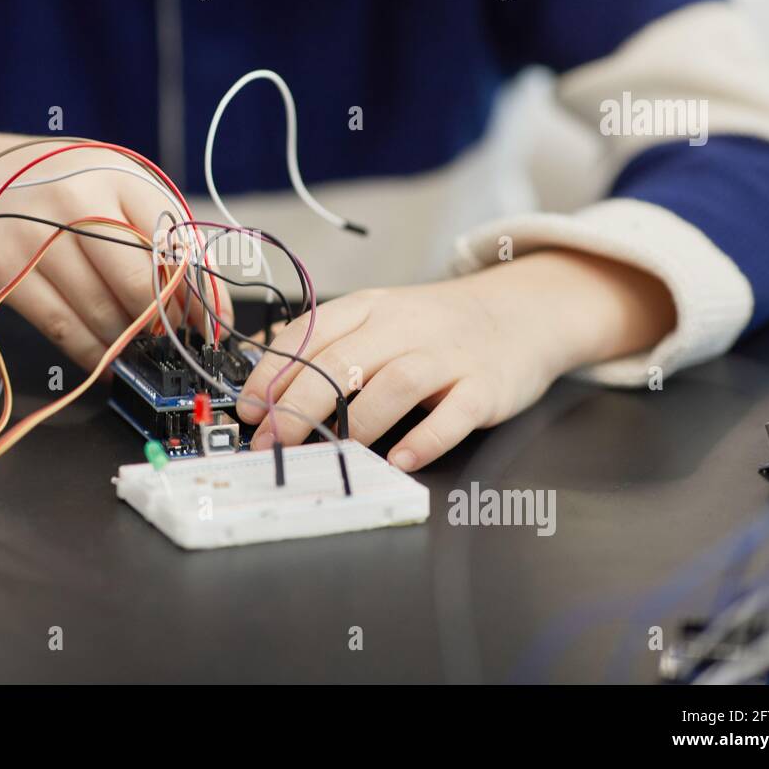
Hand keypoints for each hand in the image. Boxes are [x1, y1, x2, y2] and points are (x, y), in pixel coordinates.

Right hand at [0, 131, 231, 369]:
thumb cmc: (71, 189)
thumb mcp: (122, 190)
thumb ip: (166, 237)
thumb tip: (211, 304)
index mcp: (117, 176)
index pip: (172, 244)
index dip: (198, 294)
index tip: (211, 325)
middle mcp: (74, 200)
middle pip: (137, 283)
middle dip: (163, 323)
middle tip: (173, 340)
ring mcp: (34, 236)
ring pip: (100, 313)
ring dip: (129, 342)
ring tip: (141, 349)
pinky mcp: (4, 271)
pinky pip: (62, 328)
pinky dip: (93, 354)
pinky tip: (109, 359)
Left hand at [237, 250, 674, 469]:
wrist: (521, 312)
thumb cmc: (436, 327)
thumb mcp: (379, 320)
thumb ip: (327, 344)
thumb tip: (260, 376)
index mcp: (371, 309)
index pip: (311, 334)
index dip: (274, 373)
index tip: (247, 408)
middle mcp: (406, 327)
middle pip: (344, 361)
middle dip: (299, 405)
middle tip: (272, 442)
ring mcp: (448, 355)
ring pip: (396, 383)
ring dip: (357, 422)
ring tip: (331, 452)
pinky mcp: (485, 386)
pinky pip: (455, 413)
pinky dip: (426, 438)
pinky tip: (400, 459)